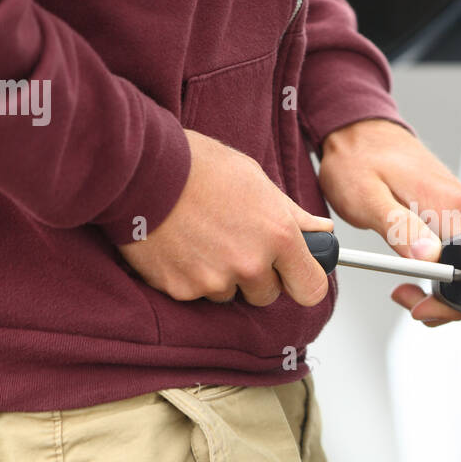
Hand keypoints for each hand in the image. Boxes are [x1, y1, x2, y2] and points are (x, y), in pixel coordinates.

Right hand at [118, 129, 332, 305]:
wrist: (140, 169)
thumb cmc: (198, 166)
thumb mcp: (256, 180)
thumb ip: (292, 215)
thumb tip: (320, 231)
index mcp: (278, 236)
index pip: (312, 289)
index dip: (303, 281)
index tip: (295, 273)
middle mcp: (250, 265)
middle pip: (267, 295)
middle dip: (257, 276)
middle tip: (235, 241)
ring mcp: (214, 281)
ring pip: (229, 294)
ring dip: (222, 276)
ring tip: (202, 237)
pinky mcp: (181, 290)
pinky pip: (196, 294)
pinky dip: (190, 276)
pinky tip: (181, 245)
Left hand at [318, 118, 460, 325]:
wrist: (359, 133)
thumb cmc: (358, 160)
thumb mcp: (368, 198)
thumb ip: (400, 228)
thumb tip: (428, 257)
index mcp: (451, 205)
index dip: (447, 299)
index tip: (418, 303)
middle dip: (445, 301)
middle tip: (406, 297)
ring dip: (441, 289)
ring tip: (404, 288)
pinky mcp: (456, 212)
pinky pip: (460, 252)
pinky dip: (439, 271)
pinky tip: (415, 269)